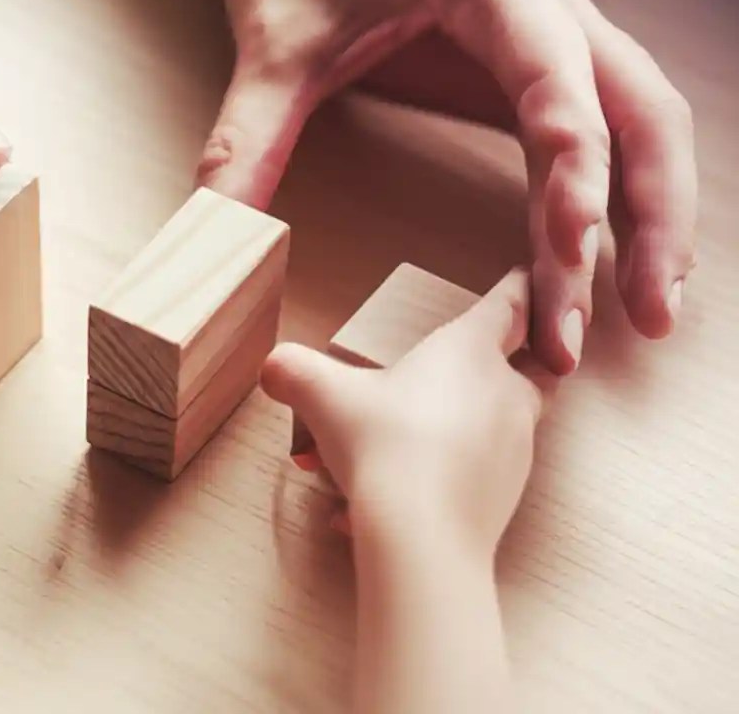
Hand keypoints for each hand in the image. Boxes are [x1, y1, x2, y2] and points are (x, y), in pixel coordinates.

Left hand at [200, 0, 696, 374]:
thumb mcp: (276, 42)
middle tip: (645, 316)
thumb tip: (219, 232)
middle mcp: (546, 10)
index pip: (559, 87)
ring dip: (653, 214)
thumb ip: (249, 134)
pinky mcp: (534, 68)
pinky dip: (621, 195)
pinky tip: (614, 259)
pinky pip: (603, 129)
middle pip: (640, 109)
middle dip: (651, 215)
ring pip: (642, 120)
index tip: (567, 254)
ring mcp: (550, 38)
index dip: (573, 176)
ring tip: (649, 311)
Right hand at [260, 271, 554, 555]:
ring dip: (465, 428)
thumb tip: (274, 367)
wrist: (422, 533)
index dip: (520, 288)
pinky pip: (477, 476)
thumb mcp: (322, 397)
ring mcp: (514, 447)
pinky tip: (390, 499)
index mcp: (470, 351)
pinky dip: (445, 479)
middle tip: (488, 363)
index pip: (511, 306)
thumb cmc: (383, 445)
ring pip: (504, 425)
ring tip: (400, 449)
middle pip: (534, 367)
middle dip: (516, 362)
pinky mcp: (506, 494)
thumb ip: (294, 372)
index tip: (528, 274)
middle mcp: (504, 393)